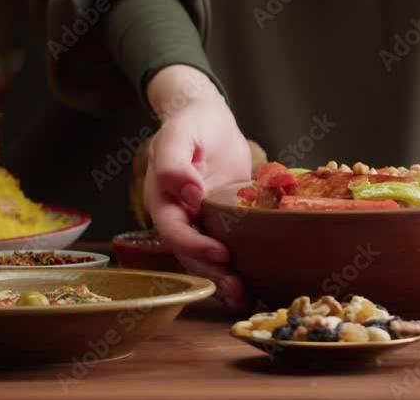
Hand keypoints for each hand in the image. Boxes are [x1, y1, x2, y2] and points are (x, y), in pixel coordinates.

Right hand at [144, 65, 252, 309]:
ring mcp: (201, 223)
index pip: (174, 231)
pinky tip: (257, 284)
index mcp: (163, 200)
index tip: (220, 253)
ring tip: (245, 298)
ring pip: (207, 259)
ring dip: (224, 280)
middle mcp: (179, 218)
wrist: (210, 121)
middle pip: (190, 255)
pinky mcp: (223, 224)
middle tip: (238, 289)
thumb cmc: (191, 125)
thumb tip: (188, 192)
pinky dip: (239, 267)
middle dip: (212, 274)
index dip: (194, 246)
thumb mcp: (178, 134)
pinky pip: (228, 248)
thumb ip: (174, 161)